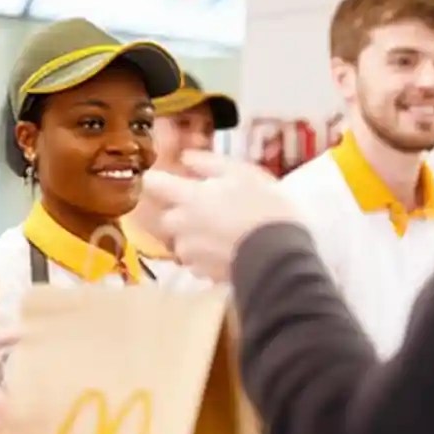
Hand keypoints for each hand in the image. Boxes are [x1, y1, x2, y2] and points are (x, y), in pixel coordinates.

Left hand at [141, 149, 301, 281]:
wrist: (280, 258)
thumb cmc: (265, 207)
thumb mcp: (242, 173)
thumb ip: (209, 164)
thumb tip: (186, 158)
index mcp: (188, 197)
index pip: (153, 183)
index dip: (159, 179)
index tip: (170, 179)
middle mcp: (181, 226)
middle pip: (167, 216)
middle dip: (182, 212)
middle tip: (210, 208)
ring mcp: (190, 254)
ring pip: (182, 241)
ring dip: (195, 236)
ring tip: (225, 232)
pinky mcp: (203, 275)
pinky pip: (197, 261)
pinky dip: (207, 256)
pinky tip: (229, 251)